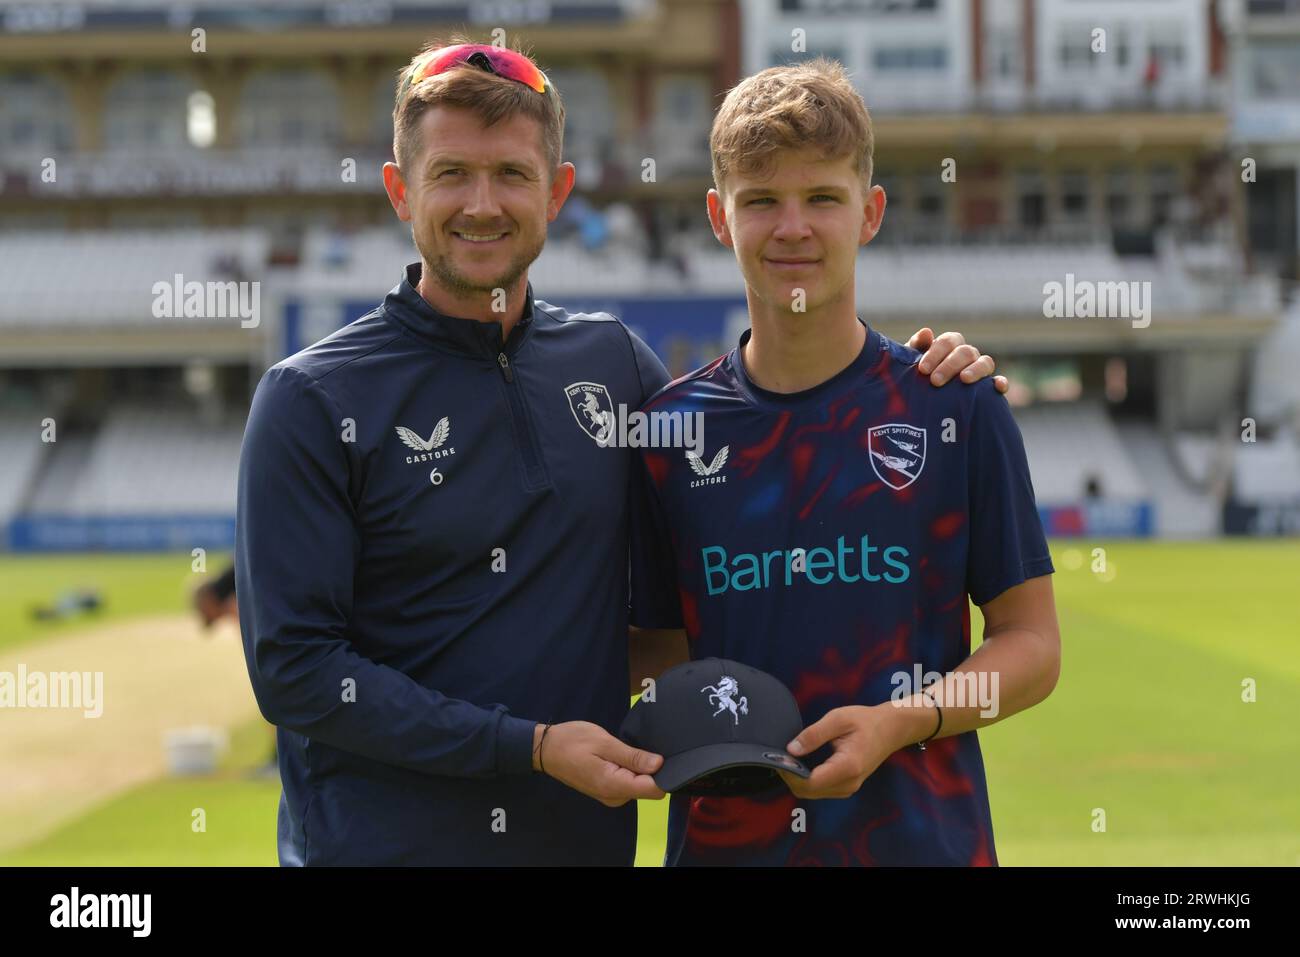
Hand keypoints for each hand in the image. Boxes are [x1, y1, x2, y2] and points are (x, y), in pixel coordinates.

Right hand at [534, 721, 665, 805]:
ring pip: (639, 786)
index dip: (663, 773)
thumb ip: (632, 757)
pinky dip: (630, 771)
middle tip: (639, 746)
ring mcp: (611, 796)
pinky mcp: (607, 791)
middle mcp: (615, 797)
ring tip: (628, 749)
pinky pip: (629, 784)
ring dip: (639, 769)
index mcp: (614, 786)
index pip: (654, 790)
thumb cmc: (573, 741)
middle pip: (649, 789)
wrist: (546, 749)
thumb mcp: (604, 742)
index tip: (663, 754)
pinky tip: (621, 756)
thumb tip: (659, 765)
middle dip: (650, 769)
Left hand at [778, 705, 895, 799]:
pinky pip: (820, 789)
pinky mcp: (847, 786)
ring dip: (797, 780)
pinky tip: (800, 764)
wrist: (890, 729)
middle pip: (808, 791)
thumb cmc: (865, 721)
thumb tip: (790, 749)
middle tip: (777, 756)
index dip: (789, 773)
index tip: (776, 758)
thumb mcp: (837, 719)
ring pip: (812, 793)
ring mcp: (849, 787)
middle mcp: (849, 783)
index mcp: (848, 766)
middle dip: (790, 777)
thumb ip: (813, 734)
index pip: (810, 782)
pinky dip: (807, 780)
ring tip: (787, 758)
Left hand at [907, 327, 1006, 393]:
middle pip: (966, 352)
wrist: (920, 407)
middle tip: (935, 381)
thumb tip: (927, 332)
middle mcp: (967, 356)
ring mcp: (980, 371)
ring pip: (985, 362)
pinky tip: (998, 388)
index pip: (948, 342)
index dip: (936, 352)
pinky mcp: (988, 389)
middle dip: (950, 365)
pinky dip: (1001, 382)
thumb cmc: (916, 381)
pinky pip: (999, 382)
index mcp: (949, 347)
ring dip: (975, 369)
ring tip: (964, 379)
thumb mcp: (910, 366)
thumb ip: (915, 348)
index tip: (923, 369)